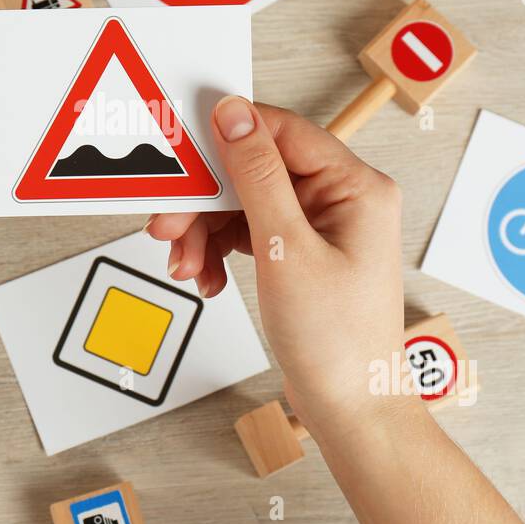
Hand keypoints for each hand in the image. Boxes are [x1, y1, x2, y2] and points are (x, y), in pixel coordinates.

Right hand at [145, 97, 406, 425]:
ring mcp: (321, 227)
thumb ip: (256, 176)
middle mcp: (342, 199)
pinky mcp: (301, 252)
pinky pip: (249, 232)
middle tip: (169, 224)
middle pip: (254, 170)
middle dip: (206, 199)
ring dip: (206, 230)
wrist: (350, 410)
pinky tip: (206, 275)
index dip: (226, 137)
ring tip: (186, 263)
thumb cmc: (338, 342)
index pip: (281, 132)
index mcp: (355, 186)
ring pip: (244, 203)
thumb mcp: (285, 249)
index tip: (182, 150)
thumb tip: (234, 114)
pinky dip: (220, 250)